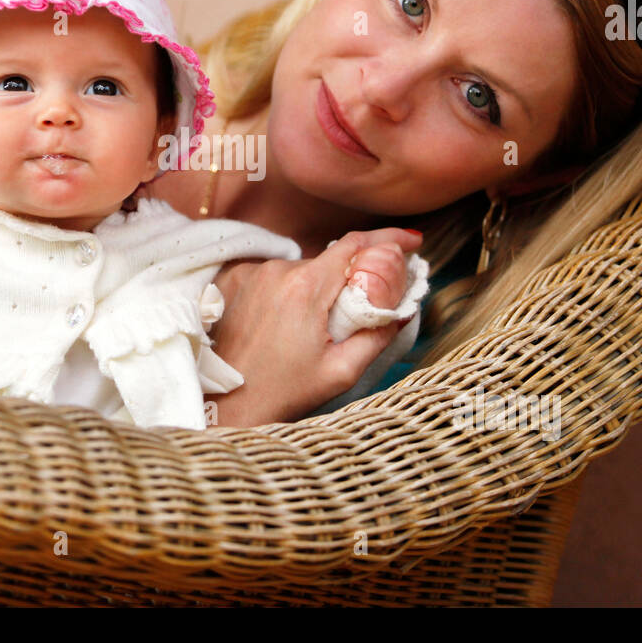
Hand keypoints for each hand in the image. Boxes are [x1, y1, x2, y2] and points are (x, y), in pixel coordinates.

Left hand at [207, 227, 422, 425]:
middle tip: (359, 311)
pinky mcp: (235, 280)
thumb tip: (403, 307)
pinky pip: (277, 276)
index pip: (354, 244)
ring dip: (317, 287)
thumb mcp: (342, 370)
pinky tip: (287, 323)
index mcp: (306, 288)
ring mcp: (253, 273)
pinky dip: (291, 291)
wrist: (229, 404)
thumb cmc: (285, 391)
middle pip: (330, 260)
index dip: (387, 238)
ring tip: (313, 329)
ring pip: (303, 269)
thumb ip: (377, 334)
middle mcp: (277, 270)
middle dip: (351, 278)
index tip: (412, 241)